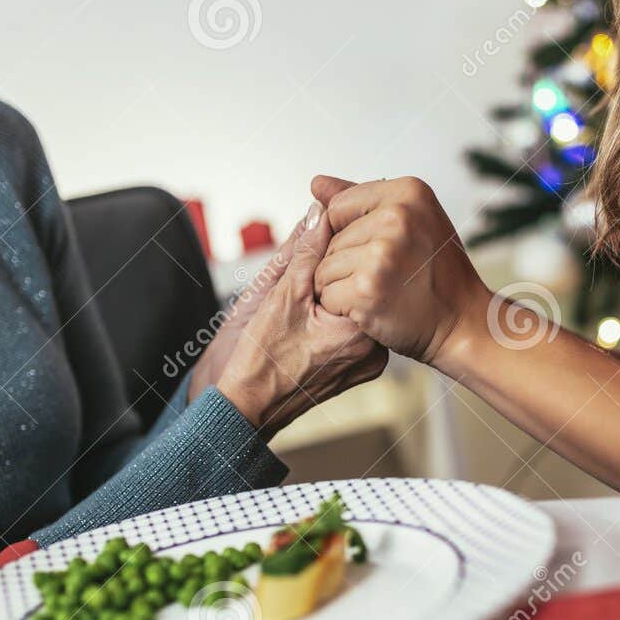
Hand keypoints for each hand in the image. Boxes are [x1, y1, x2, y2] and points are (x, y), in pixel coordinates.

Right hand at [216, 202, 388, 437]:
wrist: (246, 407)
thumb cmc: (257, 362)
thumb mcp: (280, 294)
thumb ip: (306, 250)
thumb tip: (321, 211)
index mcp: (360, 332)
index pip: (361, 267)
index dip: (333, 250)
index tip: (309, 255)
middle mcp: (374, 349)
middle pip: (360, 286)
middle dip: (331, 272)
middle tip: (297, 289)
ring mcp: (368, 361)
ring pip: (354, 305)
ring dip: (329, 292)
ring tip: (297, 309)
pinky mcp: (358, 367)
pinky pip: (350, 327)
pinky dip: (331, 316)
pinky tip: (306, 323)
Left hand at [310, 175, 491, 369]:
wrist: (462, 322)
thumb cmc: (438, 274)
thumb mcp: (411, 221)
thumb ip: (361, 200)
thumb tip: (316, 184)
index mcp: (409, 192)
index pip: (339, 205)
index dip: (348, 233)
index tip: (378, 250)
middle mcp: (397, 217)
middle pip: (329, 238)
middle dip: (346, 262)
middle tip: (386, 276)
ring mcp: (382, 254)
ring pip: (324, 267)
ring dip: (341, 286)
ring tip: (379, 291)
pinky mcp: (367, 289)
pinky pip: (327, 294)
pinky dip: (342, 307)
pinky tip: (371, 308)